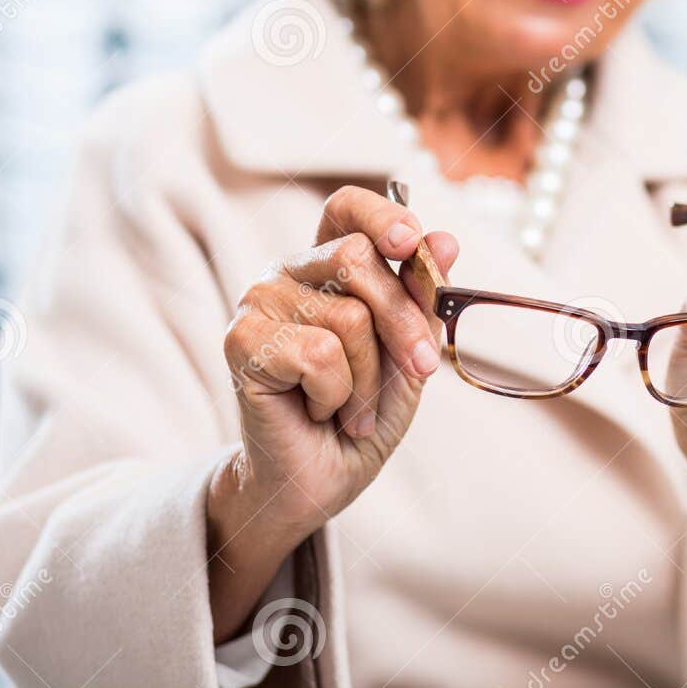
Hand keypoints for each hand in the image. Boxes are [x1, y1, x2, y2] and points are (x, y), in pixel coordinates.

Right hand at [208, 186, 456, 638]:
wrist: (321, 479)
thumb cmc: (362, 412)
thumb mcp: (409, 352)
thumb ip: (422, 298)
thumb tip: (445, 241)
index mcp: (327, 264)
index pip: (346, 208)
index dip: (382, 215)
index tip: (413, 242)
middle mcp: (287, 274)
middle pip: (360, 259)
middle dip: (404, 322)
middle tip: (420, 368)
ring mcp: (258, 304)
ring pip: (348, 316)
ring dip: (369, 377)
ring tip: (352, 406)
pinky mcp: (241, 342)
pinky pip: (320, 354)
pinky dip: (338, 394)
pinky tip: (320, 410)